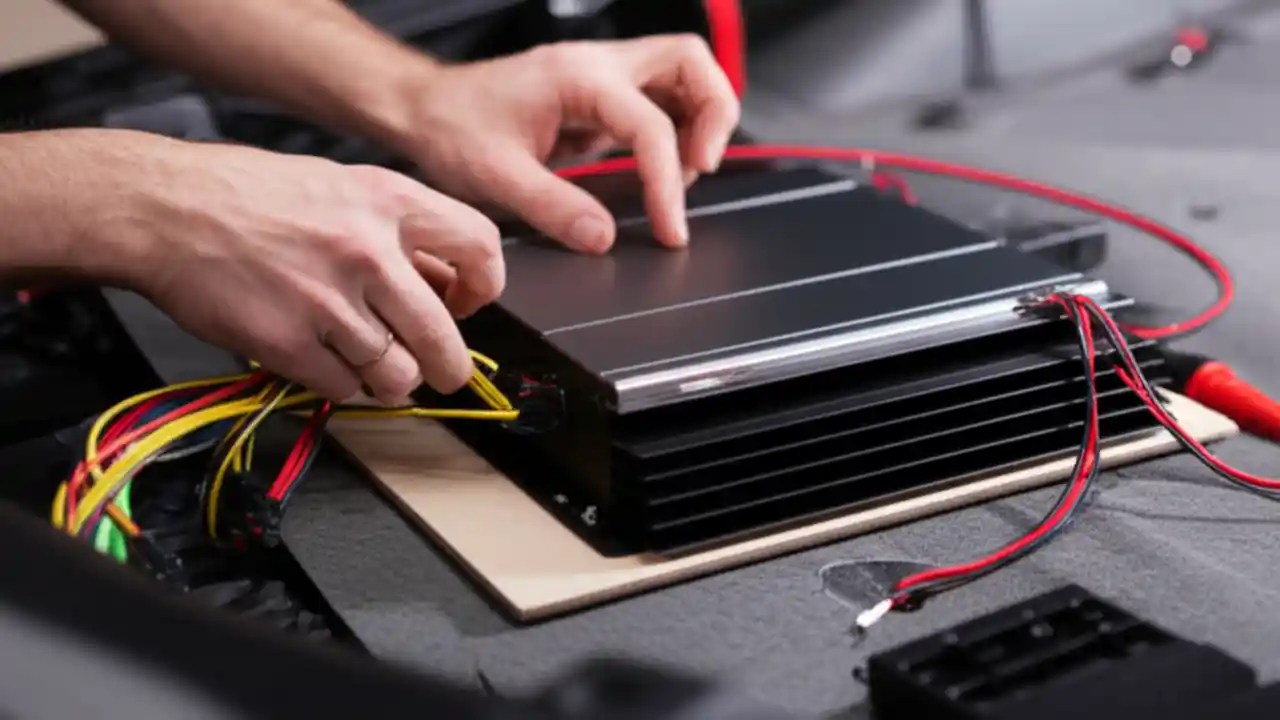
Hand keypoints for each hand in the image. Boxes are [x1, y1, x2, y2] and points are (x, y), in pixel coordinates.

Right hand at [86, 131, 501, 402]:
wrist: (165, 207)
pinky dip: (342, 386)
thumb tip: (447, 288)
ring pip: (396, 374)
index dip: (485, 286)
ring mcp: (329, 299)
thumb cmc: (250, 195)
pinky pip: (345, 389)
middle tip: (441, 373)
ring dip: (390, 382)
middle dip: (448, 368)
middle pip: (442, 338)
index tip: (467, 305)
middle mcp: (368, 250)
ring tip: (373, 366)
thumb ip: (400, 233)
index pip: (480, 247)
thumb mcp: (343, 186)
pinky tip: (325, 361)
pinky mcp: (289, 342)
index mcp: (389, 200)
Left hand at [400, 35, 740, 251]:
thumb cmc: (452, 127)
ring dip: (701, 120)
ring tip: (685, 174)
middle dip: (714, 113)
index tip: (669, 228)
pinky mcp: (600, 97)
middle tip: (704, 168)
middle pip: (692, 62)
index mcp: (578, 77)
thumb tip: (604, 237)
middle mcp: (598, 65)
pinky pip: (659, 101)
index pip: (651, 125)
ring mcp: (602, 77)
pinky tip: (659, 170)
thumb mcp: (496, 177)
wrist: (422, 107)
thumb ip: (554, 207)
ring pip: (683, 76)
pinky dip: (675, 131)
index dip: (668, 182)